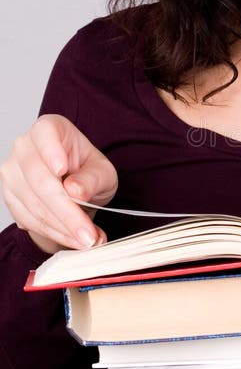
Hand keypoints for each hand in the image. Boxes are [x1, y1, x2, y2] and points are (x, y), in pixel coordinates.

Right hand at [0, 114, 117, 253]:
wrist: (73, 190)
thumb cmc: (87, 172)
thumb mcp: (103, 172)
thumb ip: (92, 178)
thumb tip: (75, 190)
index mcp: (50, 129)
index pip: (45, 135)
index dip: (52, 152)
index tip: (62, 170)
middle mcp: (24, 146)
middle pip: (40, 179)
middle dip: (67, 212)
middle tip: (89, 234)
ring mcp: (12, 171)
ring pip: (33, 204)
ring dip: (62, 228)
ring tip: (88, 240)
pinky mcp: (9, 195)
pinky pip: (29, 218)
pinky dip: (53, 233)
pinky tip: (73, 239)